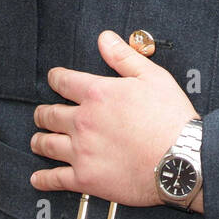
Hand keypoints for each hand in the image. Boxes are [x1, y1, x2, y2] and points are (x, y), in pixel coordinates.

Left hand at [30, 30, 198, 208]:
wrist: (180, 161)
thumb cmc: (171, 119)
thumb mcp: (153, 77)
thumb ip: (124, 57)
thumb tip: (105, 39)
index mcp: (97, 94)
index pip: (64, 81)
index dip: (55, 78)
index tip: (54, 79)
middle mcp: (83, 122)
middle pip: (49, 114)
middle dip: (43, 112)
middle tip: (42, 114)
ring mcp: (82, 152)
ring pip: (46, 144)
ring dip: (39, 141)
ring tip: (38, 140)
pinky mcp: (86, 179)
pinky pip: (55, 179)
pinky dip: (43, 179)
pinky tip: (38, 178)